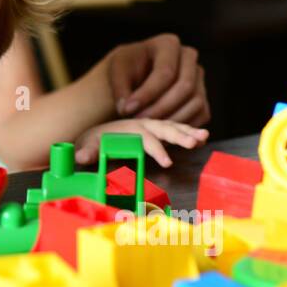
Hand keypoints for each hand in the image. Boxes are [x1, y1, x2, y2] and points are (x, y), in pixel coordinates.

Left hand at [74, 118, 208, 167]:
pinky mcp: (156, 131)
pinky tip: (200, 137)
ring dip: (188, 131)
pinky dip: (187, 131)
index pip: (144, 139)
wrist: (94, 133)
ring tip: (204, 136)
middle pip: (163, 128)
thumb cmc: (92, 141)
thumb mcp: (87, 145)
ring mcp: (150, 126)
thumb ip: (86, 151)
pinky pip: (173, 129)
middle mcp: (141, 124)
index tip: (167, 162)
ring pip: (171, 126)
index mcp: (127, 128)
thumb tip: (81, 157)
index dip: (156, 150)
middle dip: (180, 135)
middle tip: (196, 141)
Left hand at [104, 33, 210, 125]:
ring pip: (196, 102)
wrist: (136, 75)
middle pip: (185, 87)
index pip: (166, 72)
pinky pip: (201, 115)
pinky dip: (183, 127)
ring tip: (147, 129)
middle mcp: (189, 58)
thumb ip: (119, 87)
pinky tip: (161, 134)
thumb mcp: (118, 70)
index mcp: (168, 44)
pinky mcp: (203, 98)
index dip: (147, 93)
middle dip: (161, 108)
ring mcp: (199, 78)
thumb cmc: (127, 69)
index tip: (128, 109)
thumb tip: (125, 108)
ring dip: (172, 120)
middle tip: (139, 122)